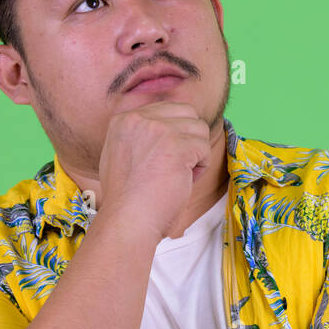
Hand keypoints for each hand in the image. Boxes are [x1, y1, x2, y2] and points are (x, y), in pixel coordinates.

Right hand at [98, 100, 213, 242]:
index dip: (177, 133)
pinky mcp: (176, 145)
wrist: (128, 220)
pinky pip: (204, 148)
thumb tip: (173, 123)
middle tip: (178, 166)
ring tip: (180, 174)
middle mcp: (138, 119)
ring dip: (196, 153)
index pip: (168, 108)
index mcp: (124, 119)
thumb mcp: (124, 154)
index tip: (165, 159)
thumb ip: (143, 134)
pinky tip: (185, 180)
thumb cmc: (129, 197)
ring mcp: (157, 130)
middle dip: (190, 138)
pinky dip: (201, 167)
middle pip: (187, 113)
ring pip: (199, 129)